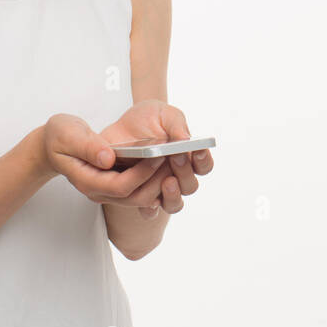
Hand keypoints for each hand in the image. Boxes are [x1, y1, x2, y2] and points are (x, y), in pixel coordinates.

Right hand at [42, 111, 179, 212]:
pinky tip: (166, 163)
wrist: (52, 144)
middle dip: (158, 180)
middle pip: (136, 197)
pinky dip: (155, 180)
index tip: (158, 153)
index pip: (121, 186)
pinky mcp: (116, 185)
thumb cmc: (59, 136)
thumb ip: (88, 146)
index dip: (143, 172)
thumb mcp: (68, 134)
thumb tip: (109, 157)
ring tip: (174, 160)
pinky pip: (140, 190)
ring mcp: (108, 191)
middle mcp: (100, 192)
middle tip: (174, 158)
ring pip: (142, 197)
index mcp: (88, 181)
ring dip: (160, 181)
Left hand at [99, 100, 213, 218]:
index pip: (204, 166)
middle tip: (175, 156)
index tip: (197, 148)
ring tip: (167, 181)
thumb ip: (177, 124)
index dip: (203, 159)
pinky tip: (148, 201)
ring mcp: (160, 189)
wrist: (122, 126)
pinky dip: (151, 209)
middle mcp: (177, 177)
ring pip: (174, 204)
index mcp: (188, 158)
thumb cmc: (147, 119)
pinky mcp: (140, 195)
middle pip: (190, 186)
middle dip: (185, 172)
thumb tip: (185, 140)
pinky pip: (150, 212)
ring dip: (173, 194)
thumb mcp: (163, 114)